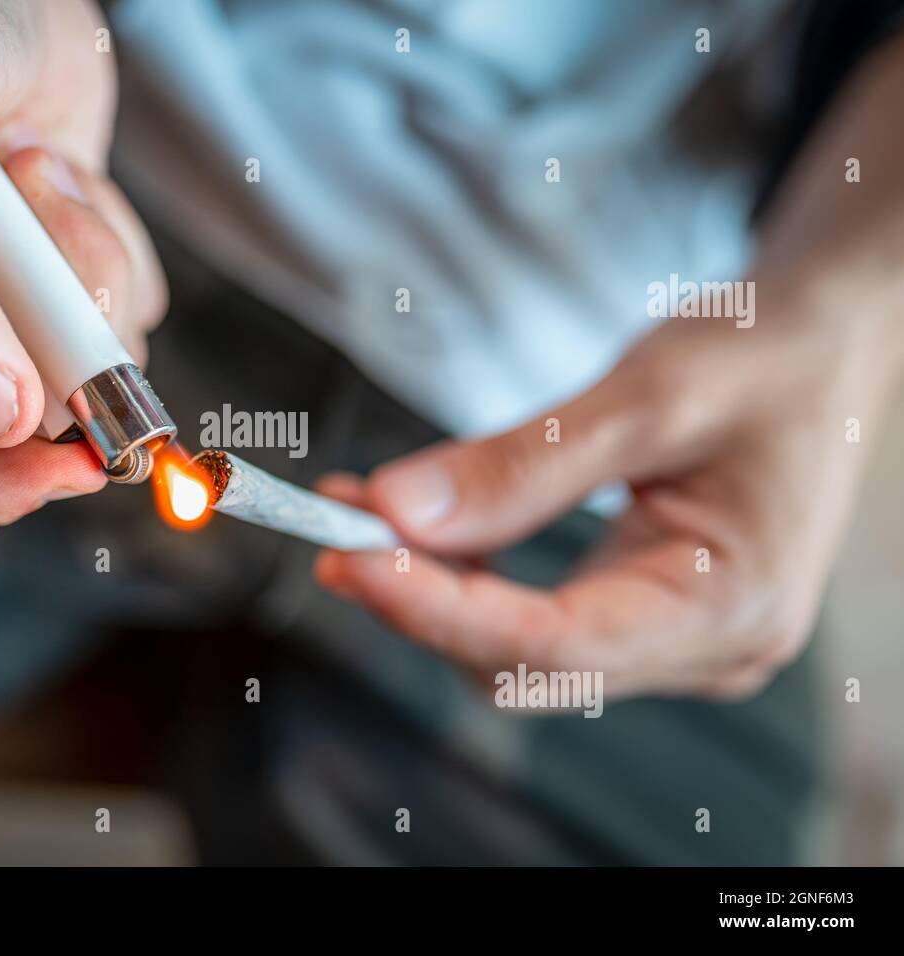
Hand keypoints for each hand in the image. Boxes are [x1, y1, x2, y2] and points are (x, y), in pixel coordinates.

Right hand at [0, 0, 165, 598]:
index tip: (47, 451)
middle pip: (4, 469)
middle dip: (50, 362)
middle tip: (36, 260)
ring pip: (83, 391)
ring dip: (79, 281)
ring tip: (23, 176)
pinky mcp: (52, 294)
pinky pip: (121, 327)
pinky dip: (108, 250)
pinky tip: (51, 173)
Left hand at [315, 310, 897, 699]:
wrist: (823, 345)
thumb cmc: (763, 354)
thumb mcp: (648, 394)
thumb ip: (521, 465)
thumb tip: (394, 508)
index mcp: (731, 605)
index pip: (553, 642)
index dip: (438, 606)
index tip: (350, 550)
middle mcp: (707, 651)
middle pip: (524, 661)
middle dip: (420, 597)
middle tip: (335, 520)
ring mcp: (675, 643)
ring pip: (519, 652)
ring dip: (431, 587)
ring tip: (357, 511)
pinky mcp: (643, 618)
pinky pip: (535, 624)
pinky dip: (467, 578)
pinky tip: (416, 529)